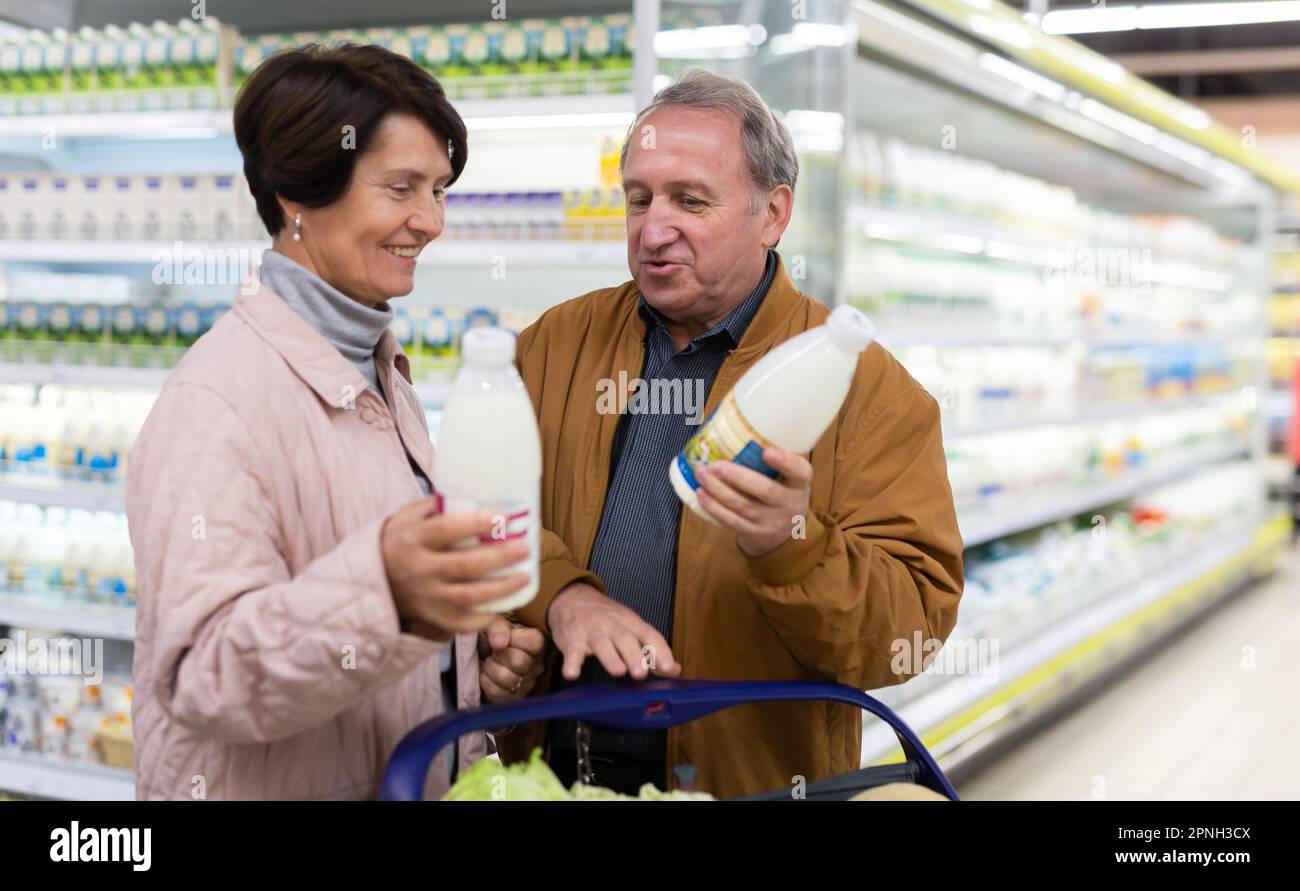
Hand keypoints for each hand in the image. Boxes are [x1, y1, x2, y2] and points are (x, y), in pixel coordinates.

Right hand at [381, 499, 531, 635]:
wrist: (371, 579)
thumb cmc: (399, 541)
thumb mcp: (407, 517)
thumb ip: (436, 506)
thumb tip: (476, 493)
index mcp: (412, 538)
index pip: (446, 529)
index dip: (476, 523)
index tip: (504, 516)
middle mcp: (419, 569)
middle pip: (463, 565)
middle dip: (498, 557)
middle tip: (525, 548)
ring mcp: (426, 596)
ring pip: (467, 597)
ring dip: (500, 589)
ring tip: (525, 577)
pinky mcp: (431, 616)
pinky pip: (460, 623)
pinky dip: (483, 619)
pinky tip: (502, 606)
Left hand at [478, 617, 545, 703]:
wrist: (484, 656)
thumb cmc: (494, 638)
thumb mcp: (495, 624)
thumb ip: (497, 626)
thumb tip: (499, 643)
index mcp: (537, 643)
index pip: (533, 641)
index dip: (512, 638)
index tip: (502, 638)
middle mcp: (537, 665)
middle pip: (518, 661)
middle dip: (497, 654)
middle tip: (492, 651)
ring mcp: (527, 684)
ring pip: (506, 678)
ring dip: (490, 668)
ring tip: (489, 662)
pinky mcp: (514, 698)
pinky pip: (497, 693)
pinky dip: (486, 682)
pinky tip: (486, 674)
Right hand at [546, 582, 680, 681]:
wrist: (571, 597)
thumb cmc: (607, 618)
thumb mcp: (631, 627)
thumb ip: (652, 648)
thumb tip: (674, 670)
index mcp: (631, 623)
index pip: (649, 635)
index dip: (660, 651)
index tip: (669, 668)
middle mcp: (612, 626)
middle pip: (625, 639)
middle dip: (634, 656)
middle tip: (642, 673)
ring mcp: (591, 632)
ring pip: (601, 644)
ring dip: (610, 658)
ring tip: (618, 672)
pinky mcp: (571, 641)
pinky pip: (571, 652)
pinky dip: (571, 663)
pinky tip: (571, 674)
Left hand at [694, 447, 812, 557]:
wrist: (783, 533)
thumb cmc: (781, 491)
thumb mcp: (788, 477)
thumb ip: (774, 457)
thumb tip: (737, 424)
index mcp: (799, 484)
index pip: (800, 472)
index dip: (785, 462)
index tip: (768, 452)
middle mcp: (790, 504)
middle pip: (765, 491)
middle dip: (737, 477)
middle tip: (715, 465)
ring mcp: (772, 522)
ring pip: (743, 506)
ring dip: (718, 490)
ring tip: (701, 474)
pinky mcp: (754, 533)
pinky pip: (731, 521)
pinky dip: (714, 508)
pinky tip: (701, 494)